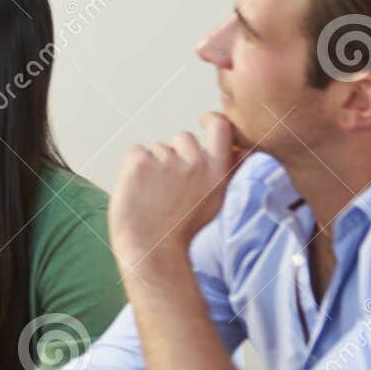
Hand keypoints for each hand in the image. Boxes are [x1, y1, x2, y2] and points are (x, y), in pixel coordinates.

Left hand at [110, 112, 244, 270]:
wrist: (152, 249)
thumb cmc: (181, 228)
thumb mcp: (215, 200)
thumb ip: (223, 172)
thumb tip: (237, 150)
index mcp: (218, 171)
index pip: (221, 127)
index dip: (211, 120)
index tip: (205, 121)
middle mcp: (197, 163)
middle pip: (182, 138)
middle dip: (174, 154)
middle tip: (168, 185)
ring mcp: (168, 161)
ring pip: (157, 148)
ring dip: (153, 165)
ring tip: (153, 195)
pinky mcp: (141, 163)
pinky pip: (136, 151)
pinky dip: (133, 167)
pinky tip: (137, 189)